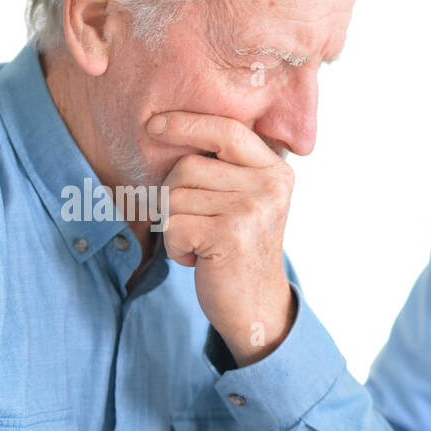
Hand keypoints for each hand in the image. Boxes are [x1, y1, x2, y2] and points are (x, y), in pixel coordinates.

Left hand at [148, 111, 295, 366]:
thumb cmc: (239, 250)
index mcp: (276, 172)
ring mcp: (253, 209)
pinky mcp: (231, 234)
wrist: (257, 306)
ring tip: (199, 243)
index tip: (154, 126)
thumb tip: (166, 124)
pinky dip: (173, 247)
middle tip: (192, 224)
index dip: (186, 124)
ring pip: (174, 197)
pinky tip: (197, 258)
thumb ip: (227, 166)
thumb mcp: (245, 200)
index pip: (227, 130)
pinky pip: (172, 225)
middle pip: (187, 166)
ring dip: (173, 225)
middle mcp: (270, 187)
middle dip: (172, 196)